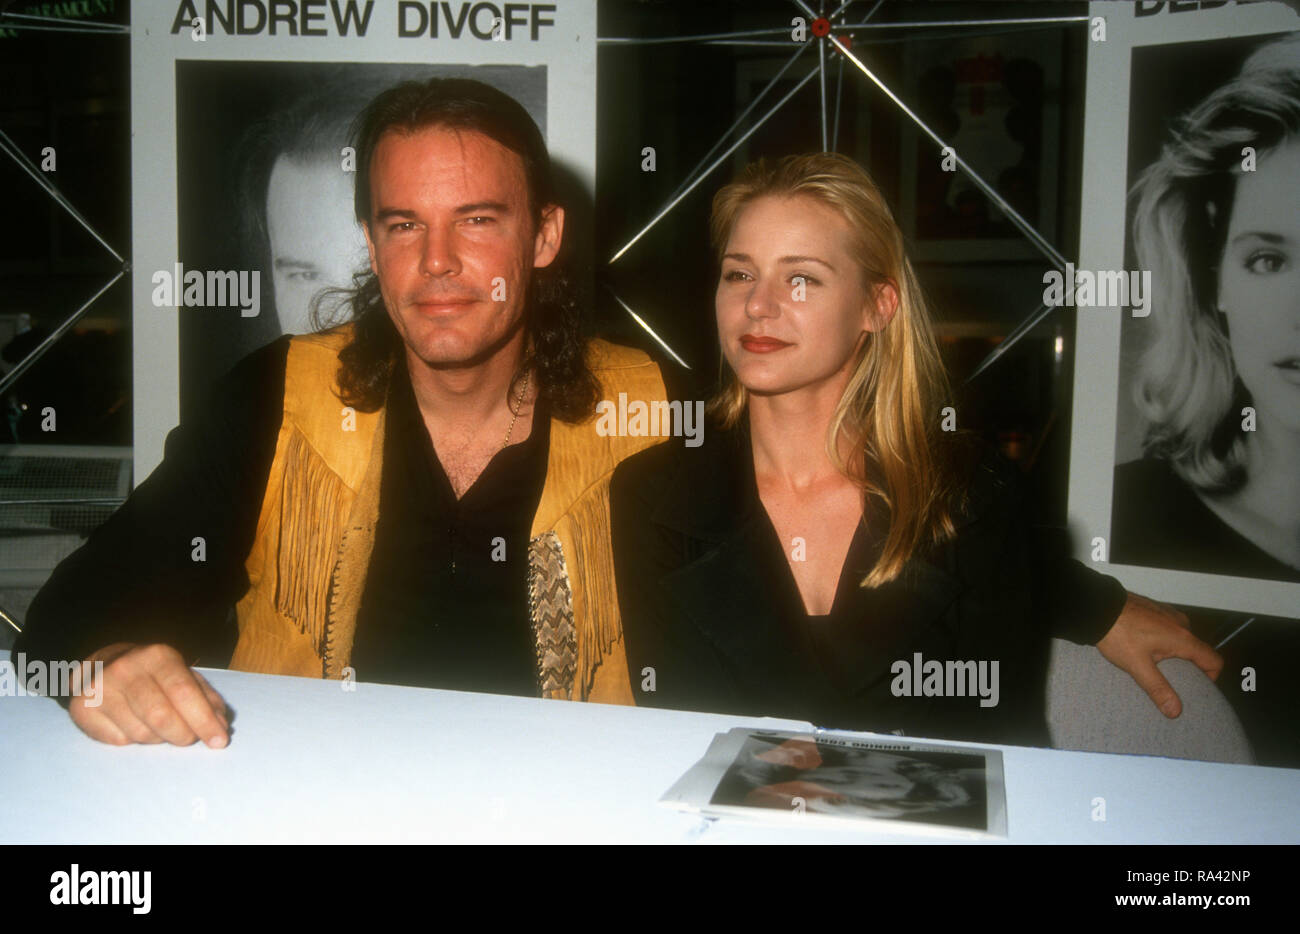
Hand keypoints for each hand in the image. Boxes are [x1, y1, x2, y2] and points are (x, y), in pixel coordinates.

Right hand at [69, 642, 230, 747]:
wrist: (102, 665)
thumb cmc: (153, 675)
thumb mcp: (184, 676)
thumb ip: (206, 700)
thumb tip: (220, 728)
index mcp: (157, 656)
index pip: (184, 693)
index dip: (204, 721)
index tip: (219, 741)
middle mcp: (126, 668)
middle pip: (161, 717)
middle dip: (183, 735)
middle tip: (189, 739)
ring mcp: (100, 688)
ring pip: (141, 733)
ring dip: (159, 738)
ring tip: (160, 726)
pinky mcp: (81, 708)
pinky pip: (119, 741)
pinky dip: (134, 740)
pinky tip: (134, 724)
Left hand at [1096, 592, 1223, 718]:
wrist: (1097, 606)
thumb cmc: (1118, 634)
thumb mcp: (1137, 665)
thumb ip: (1158, 688)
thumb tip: (1175, 711)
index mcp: (1183, 638)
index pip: (1214, 660)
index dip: (1210, 678)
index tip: (1196, 689)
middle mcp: (1180, 623)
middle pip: (1197, 650)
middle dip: (1188, 667)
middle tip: (1171, 680)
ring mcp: (1167, 613)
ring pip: (1181, 638)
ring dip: (1173, 652)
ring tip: (1153, 665)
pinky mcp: (1154, 609)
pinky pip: (1167, 628)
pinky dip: (1162, 640)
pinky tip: (1143, 647)